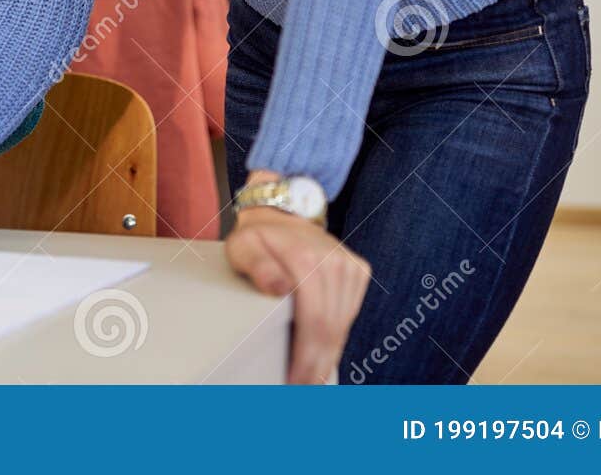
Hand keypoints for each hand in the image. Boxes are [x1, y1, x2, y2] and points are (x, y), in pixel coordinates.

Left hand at [223, 184, 371, 383]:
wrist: (281, 212)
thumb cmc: (256, 237)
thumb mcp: (243, 247)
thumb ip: (257, 266)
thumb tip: (279, 287)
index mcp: (306, 258)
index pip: (314, 320)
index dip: (306, 356)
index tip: (295, 381)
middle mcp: (334, 261)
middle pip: (330, 328)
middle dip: (317, 365)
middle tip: (303, 388)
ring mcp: (349, 266)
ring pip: (343, 325)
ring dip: (328, 355)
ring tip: (312, 378)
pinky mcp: (358, 271)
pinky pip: (350, 314)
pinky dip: (336, 337)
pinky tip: (324, 354)